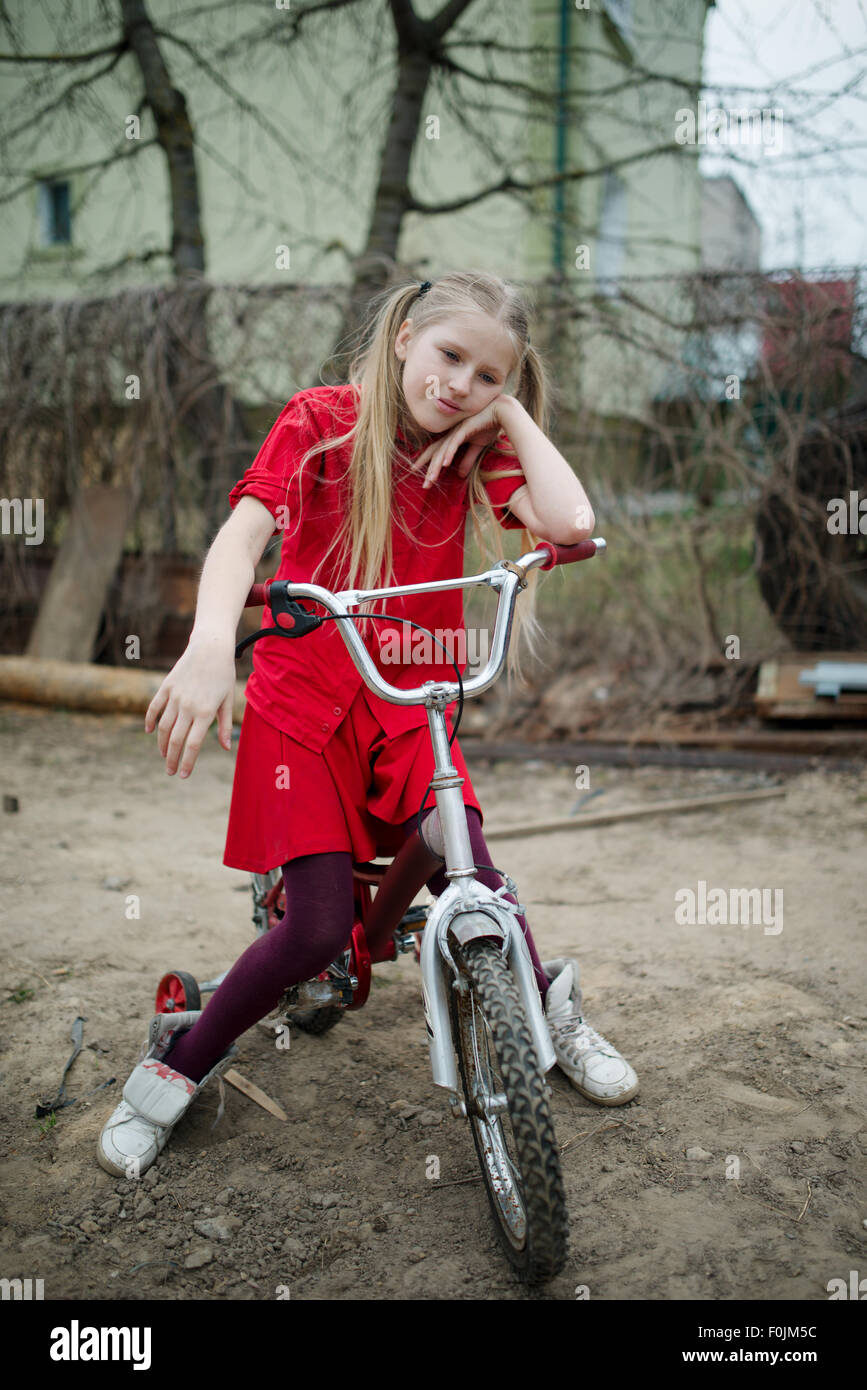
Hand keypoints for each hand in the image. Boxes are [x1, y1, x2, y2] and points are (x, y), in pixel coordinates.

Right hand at [144, 635, 235, 776]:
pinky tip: (149, 732)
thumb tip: (225, 747)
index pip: (193, 744)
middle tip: (171, 772)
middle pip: (176, 740)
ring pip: (163, 727)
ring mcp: (175, 696)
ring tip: (164, 755)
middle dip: (172, 759)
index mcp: (206, 712)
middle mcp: (188, 706)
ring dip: (162, 744)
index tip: (183, 775)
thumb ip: (226, 725)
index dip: (187, 762)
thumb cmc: (223, 675)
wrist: (210, 647)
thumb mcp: (228, 700)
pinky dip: (149, 721)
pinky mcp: (166, 687)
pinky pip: (154, 707)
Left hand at [414, 397, 514, 489]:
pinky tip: (445, 464)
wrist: (500, 410)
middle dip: (429, 470)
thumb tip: (461, 476)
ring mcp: (456, 431)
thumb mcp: (477, 447)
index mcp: (452, 438)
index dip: (428, 464)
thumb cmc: (488, 426)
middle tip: (425, 486)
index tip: (424, 478)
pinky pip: (454, 443)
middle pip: (436, 453)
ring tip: (431, 480)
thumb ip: (468, 460)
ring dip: (436, 466)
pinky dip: (449, 453)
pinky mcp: (464, 429)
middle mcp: (451, 435)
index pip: (436, 452)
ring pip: (443, 451)